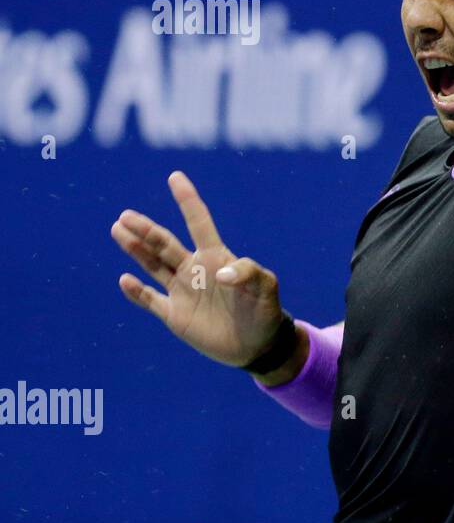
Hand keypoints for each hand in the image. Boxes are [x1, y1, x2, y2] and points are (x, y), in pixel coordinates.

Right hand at [111, 171, 284, 368]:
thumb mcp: (267, 287)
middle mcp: (195, 270)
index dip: (188, 200)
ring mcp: (183, 292)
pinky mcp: (175, 315)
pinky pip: (150, 300)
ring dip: (136, 249)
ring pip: (153, 265)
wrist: (258, 345)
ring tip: (118, 229)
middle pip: (165, 244)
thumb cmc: (265, 311)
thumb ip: (250, 273)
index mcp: (217, 257)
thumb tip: (223, 274)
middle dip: (146, 229)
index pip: (198, 223)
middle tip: (125, 216)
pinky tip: (125, 280)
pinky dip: (136, 292)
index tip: (175, 176)